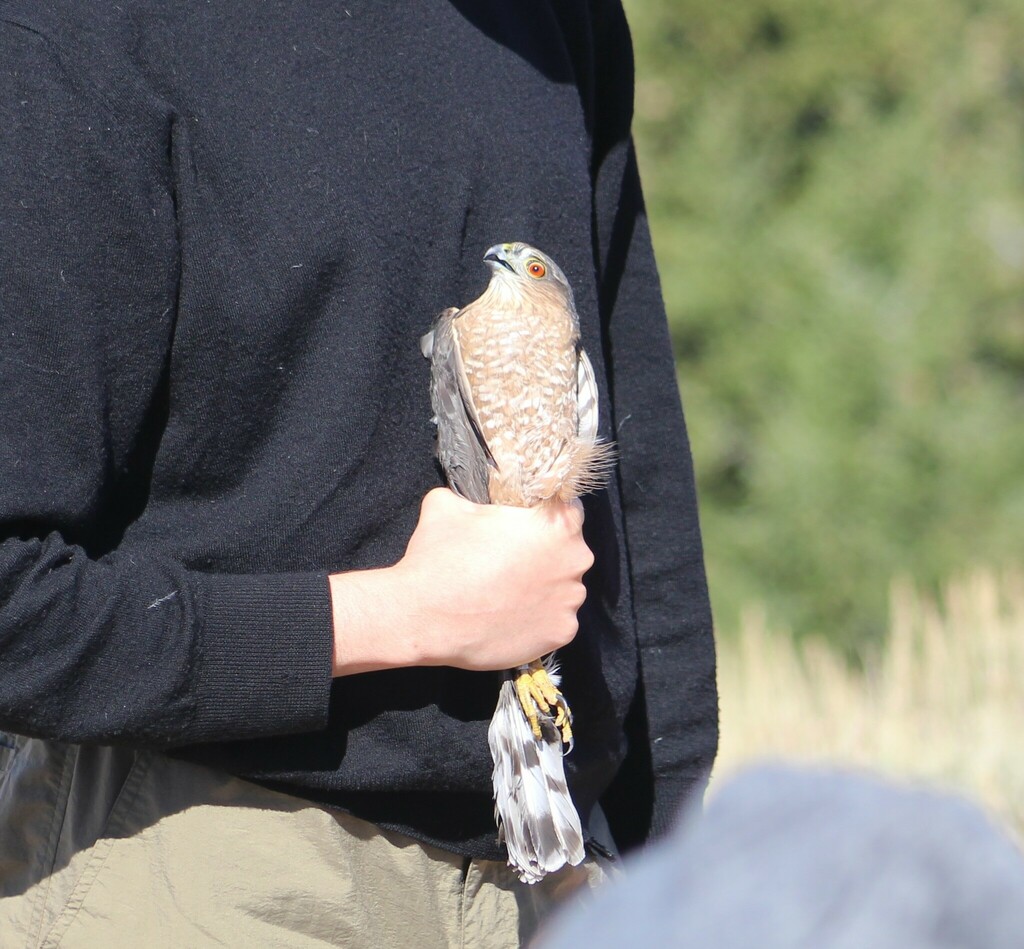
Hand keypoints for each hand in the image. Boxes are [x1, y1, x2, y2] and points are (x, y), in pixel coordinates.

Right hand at [329, 488, 592, 675]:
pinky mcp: (560, 634)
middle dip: (546, 555)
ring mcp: (569, 601)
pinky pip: (556, 621)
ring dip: (544, 588)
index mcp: (556, 524)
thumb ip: (470, 496)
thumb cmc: (440, 558)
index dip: (546, 518)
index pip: (568, 510)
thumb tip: (467, 498)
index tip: (527, 529)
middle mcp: (574, 561)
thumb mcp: (446, 505)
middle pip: (569, 552)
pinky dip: (538, 620)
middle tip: (511, 563)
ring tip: (508, 593)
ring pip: (564, 588)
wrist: (424, 619)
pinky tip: (510, 616)